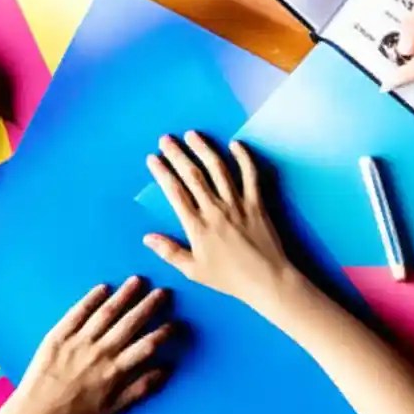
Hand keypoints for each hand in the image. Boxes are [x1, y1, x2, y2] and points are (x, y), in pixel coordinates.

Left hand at [7, 278, 173, 413]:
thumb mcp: (112, 408)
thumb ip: (140, 388)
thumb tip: (167, 370)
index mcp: (115, 371)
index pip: (148, 345)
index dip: (165, 332)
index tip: (176, 323)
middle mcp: (100, 352)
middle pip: (130, 323)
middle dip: (149, 306)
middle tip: (163, 292)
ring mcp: (78, 341)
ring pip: (107, 313)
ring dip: (124, 295)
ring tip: (137, 281)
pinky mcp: (58, 335)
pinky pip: (78, 312)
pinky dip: (91, 298)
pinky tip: (103, 287)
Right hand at [144, 132, 293, 313]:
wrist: (266, 279)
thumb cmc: (229, 278)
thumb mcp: (193, 270)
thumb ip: (169, 252)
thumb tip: (147, 237)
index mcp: (197, 226)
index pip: (175, 192)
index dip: (162, 172)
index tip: (152, 158)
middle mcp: (215, 209)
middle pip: (192, 174)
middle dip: (177, 154)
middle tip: (166, 139)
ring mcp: (237, 203)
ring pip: (218, 169)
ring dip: (203, 149)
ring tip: (192, 134)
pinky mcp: (257, 203)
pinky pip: (250, 175)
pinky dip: (243, 157)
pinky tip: (235, 143)